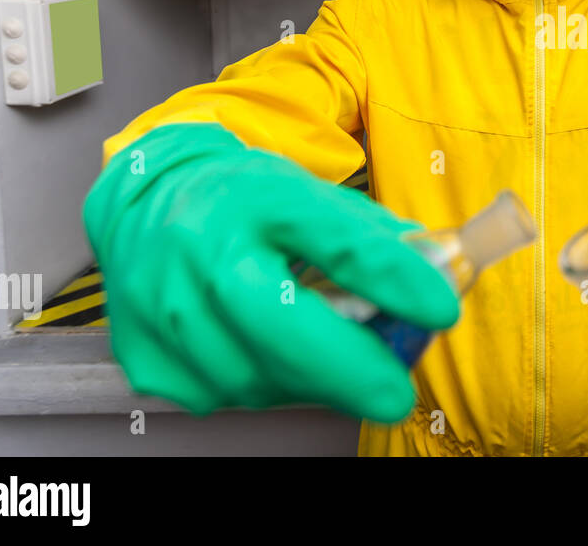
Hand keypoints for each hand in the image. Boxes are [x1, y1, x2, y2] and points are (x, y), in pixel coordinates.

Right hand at [82, 122, 459, 422]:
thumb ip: (371, 238)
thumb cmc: (244, 203)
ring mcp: (165, 307)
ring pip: (258, 377)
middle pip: (283, 325)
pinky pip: (225, 394)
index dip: (392, 277)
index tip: (442, 308)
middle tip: (395, 394)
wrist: (146, 205)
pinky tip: (272, 358)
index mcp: (259, 196)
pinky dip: (265, 385)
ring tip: (330, 361)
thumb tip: (438, 280)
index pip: (336, 239)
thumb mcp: (308, 194)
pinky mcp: (146, 357)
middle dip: (350, 369)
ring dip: (311, 382)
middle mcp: (203, 247)